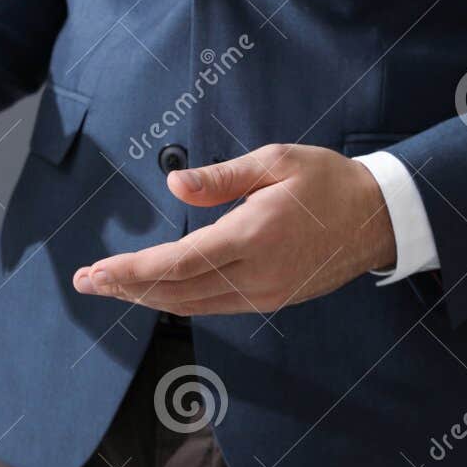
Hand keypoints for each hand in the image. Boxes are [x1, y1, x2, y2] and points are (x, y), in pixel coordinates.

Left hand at [72, 144, 396, 315]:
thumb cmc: (328, 181)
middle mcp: (257, 275)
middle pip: (178, 291)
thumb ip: (221, 177)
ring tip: (110, 287)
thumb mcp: (276, 161)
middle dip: (127, 287)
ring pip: (193, 305)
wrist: (380, 217)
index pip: (179, 263)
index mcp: (255, 237)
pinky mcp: (272, 299)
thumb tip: (174, 186)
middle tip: (86, 281)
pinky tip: (156, 291)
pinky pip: (214, 306)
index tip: (97, 270)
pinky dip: (178, 300)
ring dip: (147, 297)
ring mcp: (266, 294)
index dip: (133, 270)